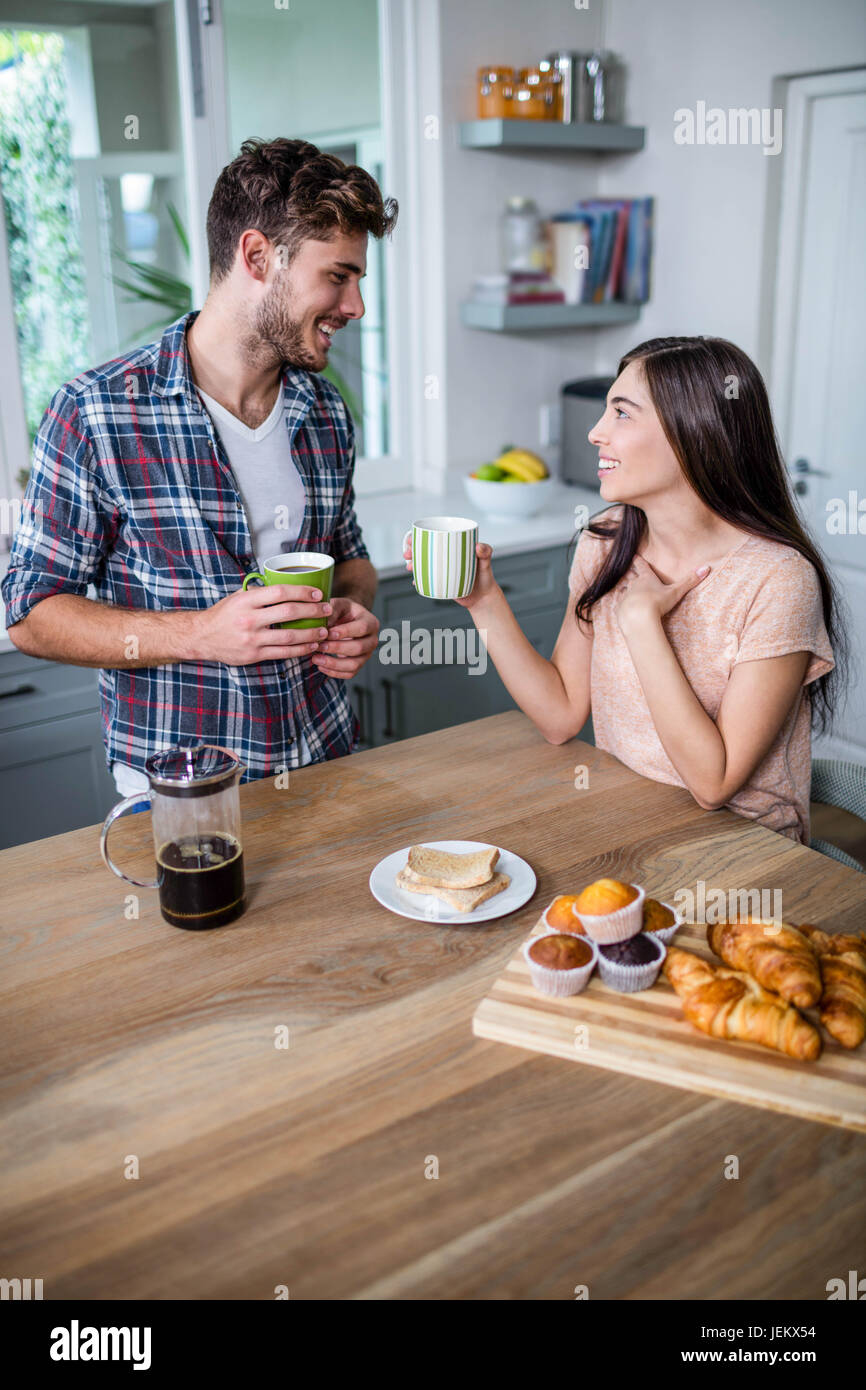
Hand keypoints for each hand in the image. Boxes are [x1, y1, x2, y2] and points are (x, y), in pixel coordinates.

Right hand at [194, 585, 333, 664]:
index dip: (302, 592)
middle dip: (313, 611)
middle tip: (327, 609)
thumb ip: (260, 593)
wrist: (201, 637)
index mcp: (247, 600)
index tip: (317, 593)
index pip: (281, 592)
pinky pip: (283, 653)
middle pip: (289, 613)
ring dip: (311, 633)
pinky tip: (311, 645)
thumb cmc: (223, 615)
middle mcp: (249, 619)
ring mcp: (252, 639)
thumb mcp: (238, 597)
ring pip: (290, 636)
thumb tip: (288, 586)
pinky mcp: (254, 655)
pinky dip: (300, 649)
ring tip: (324, 630)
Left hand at [311, 595, 379, 678]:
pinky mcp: (359, 665)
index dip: (345, 632)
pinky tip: (320, 666)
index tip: (327, 633)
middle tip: (319, 645)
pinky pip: (349, 673)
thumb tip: (323, 624)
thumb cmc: (343, 612)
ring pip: (354, 664)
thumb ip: (332, 610)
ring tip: (316, 659)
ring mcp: (367, 654)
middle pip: (358, 648)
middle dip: (336, 648)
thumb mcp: (339, 605)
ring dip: (333, 664)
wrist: (348, 620)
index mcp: (371, 622)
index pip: (362, 628)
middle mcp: (372, 640)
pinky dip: (334, 672)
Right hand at [402, 537, 499, 611]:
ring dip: (412, 564)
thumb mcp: (486, 563)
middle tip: (407, 553)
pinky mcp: (440, 582)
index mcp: (453, 548)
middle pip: (425, 551)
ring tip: (409, 567)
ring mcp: (442, 570)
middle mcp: (446, 558)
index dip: (420, 536)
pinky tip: (414, 581)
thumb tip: (478, 547)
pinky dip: (419, 579)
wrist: (483, 598)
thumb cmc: (486, 578)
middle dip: (412, 550)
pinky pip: (426, 579)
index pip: (435, 538)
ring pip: (423, 564)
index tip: (412, 537)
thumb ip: (486, 553)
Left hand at [616, 554, 710, 630]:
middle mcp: (634, 585)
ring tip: (625, 590)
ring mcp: (625, 596)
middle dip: (631, 575)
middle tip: (629, 572)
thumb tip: (707, 568)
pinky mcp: (620, 608)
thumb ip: (690, 581)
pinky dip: (621, 604)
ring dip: (625, 590)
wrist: (638, 617)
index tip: (635, 556)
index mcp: (647, 578)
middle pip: (631, 577)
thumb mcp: (676, 591)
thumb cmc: (657, 602)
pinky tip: (621, 607)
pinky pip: (619, 605)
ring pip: (623, 590)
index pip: (642, 566)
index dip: (639, 561)